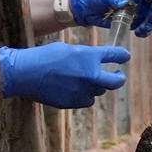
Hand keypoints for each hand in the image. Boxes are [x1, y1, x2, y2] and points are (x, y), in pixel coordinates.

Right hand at [0, 43, 128, 108]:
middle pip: (116, 81)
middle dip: (119, 78)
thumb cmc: (45, 56)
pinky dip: (85, 95)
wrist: (26, 74)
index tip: (125, 57)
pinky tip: (76, 89)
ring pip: (100, 91)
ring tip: (87, 80)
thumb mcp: (69, 48)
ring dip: (97, 86)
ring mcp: (83, 91)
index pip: (115, 55)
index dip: (122, 56)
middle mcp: (90, 75)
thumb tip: (95, 61)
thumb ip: (86, 55)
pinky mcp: (73, 102)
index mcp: (89, 56)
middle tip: (118, 75)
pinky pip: (87, 100)